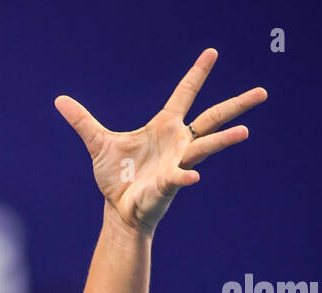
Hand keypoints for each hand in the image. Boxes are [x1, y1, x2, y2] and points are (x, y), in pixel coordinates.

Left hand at [54, 48, 266, 235]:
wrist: (120, 209)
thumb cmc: (117, 178)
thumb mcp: (98, 144)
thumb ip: (82, 121)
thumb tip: (59, 100)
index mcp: (164, 127)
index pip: (185, 94)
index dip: (197, 74)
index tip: (212, 53)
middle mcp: (178, 142)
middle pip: (213, 118)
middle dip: (237, 106)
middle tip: (262, 92)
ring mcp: (178, 162)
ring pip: (206, 146)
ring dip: (224, 140)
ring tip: (245, 132)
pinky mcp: (169, 184)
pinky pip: (179, 178)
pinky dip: (184, 176)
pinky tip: (191, 177)